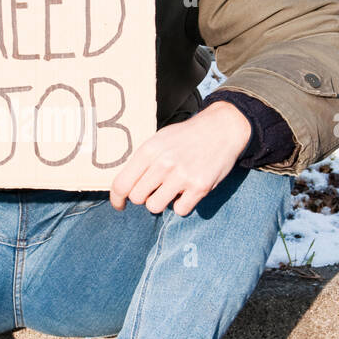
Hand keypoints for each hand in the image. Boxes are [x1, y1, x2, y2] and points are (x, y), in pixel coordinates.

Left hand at [109, 102, 252, 215]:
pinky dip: (182, 205)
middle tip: (155, 188)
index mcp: (149, 150)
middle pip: (137, 197)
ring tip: (171, 190)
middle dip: (143, 196)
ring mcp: (182, 176)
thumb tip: (124, 185)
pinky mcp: (200, 187)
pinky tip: (187, 192)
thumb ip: (143, 160)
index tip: (120, 205)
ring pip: (155, 207)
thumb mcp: (159, 139)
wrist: (222, 128)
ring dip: (161, 202)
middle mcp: (163, 163)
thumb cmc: (187, 136)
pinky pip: (180, 210)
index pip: (121, 183)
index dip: (117, 198)